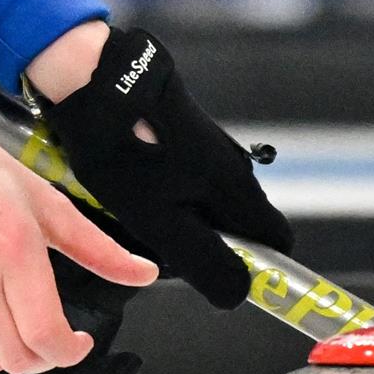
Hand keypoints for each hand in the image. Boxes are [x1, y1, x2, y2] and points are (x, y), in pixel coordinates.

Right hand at [0, 89, 157, 373]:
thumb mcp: (40, 196)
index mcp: (14, 248)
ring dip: (11, 350)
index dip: (70, 352)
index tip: (79, 341)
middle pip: (21, 359)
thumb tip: (142, 273)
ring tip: (14, 314)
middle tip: (52, 332)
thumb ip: (94, 245)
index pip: (47, 336)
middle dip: (46, 356)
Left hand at [37, 24, 292, 306]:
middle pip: (236, 226)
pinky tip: (126, 186)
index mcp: (237, 188)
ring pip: (204, 204)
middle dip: (204, 246)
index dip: (258, 266)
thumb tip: (239, 293)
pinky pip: (180, 181)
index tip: (219, 275)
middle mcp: (231, 165)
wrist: (96, 80)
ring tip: (134, 210)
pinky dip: (159, 193)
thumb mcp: (161, 222)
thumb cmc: (125, 151)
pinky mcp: (180, 136)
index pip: (277, 240)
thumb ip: (205, 262)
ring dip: (177, 219)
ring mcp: (206, 148)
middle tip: (158, 243)